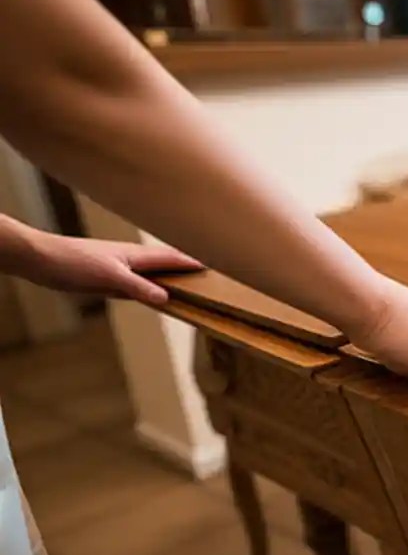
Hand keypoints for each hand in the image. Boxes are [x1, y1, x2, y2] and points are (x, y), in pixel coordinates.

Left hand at [2, 215, 201, 305]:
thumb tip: (167, 299)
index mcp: (137, 255)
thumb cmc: (74, 261)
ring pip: (155, 276)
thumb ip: (139, 287)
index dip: (195, 262)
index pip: (174, 257)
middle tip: (212, 276)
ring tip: (192, 288)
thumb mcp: (110, 277)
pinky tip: (158, 297)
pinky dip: (154, 291)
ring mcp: (122, 270)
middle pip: (168, 265)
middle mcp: (133, 261)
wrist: (42, 261)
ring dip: (172, 280)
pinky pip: (140, 287)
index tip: (218, 265)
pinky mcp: (110, 281)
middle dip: (189, 269)